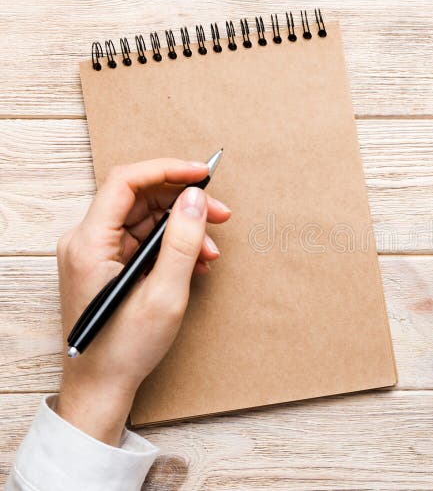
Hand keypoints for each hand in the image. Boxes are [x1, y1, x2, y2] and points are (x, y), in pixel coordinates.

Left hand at [55, 159, 231, 444]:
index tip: (202, 174)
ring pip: (145, 219)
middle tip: (221, 214)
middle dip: (184, 203)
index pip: (126, 182)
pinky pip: (143, 240)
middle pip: (139, 198)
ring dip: (183, 228)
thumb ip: (182, 242)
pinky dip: (172, 245)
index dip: (167, 170)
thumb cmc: (125, 348)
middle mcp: (86, 241)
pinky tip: (196, 261)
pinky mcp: (107, 265)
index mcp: (89, 243)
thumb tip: (195, 198)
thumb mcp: (165, 294)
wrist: (101, 386)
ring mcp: (95, 253)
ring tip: (210, 250)